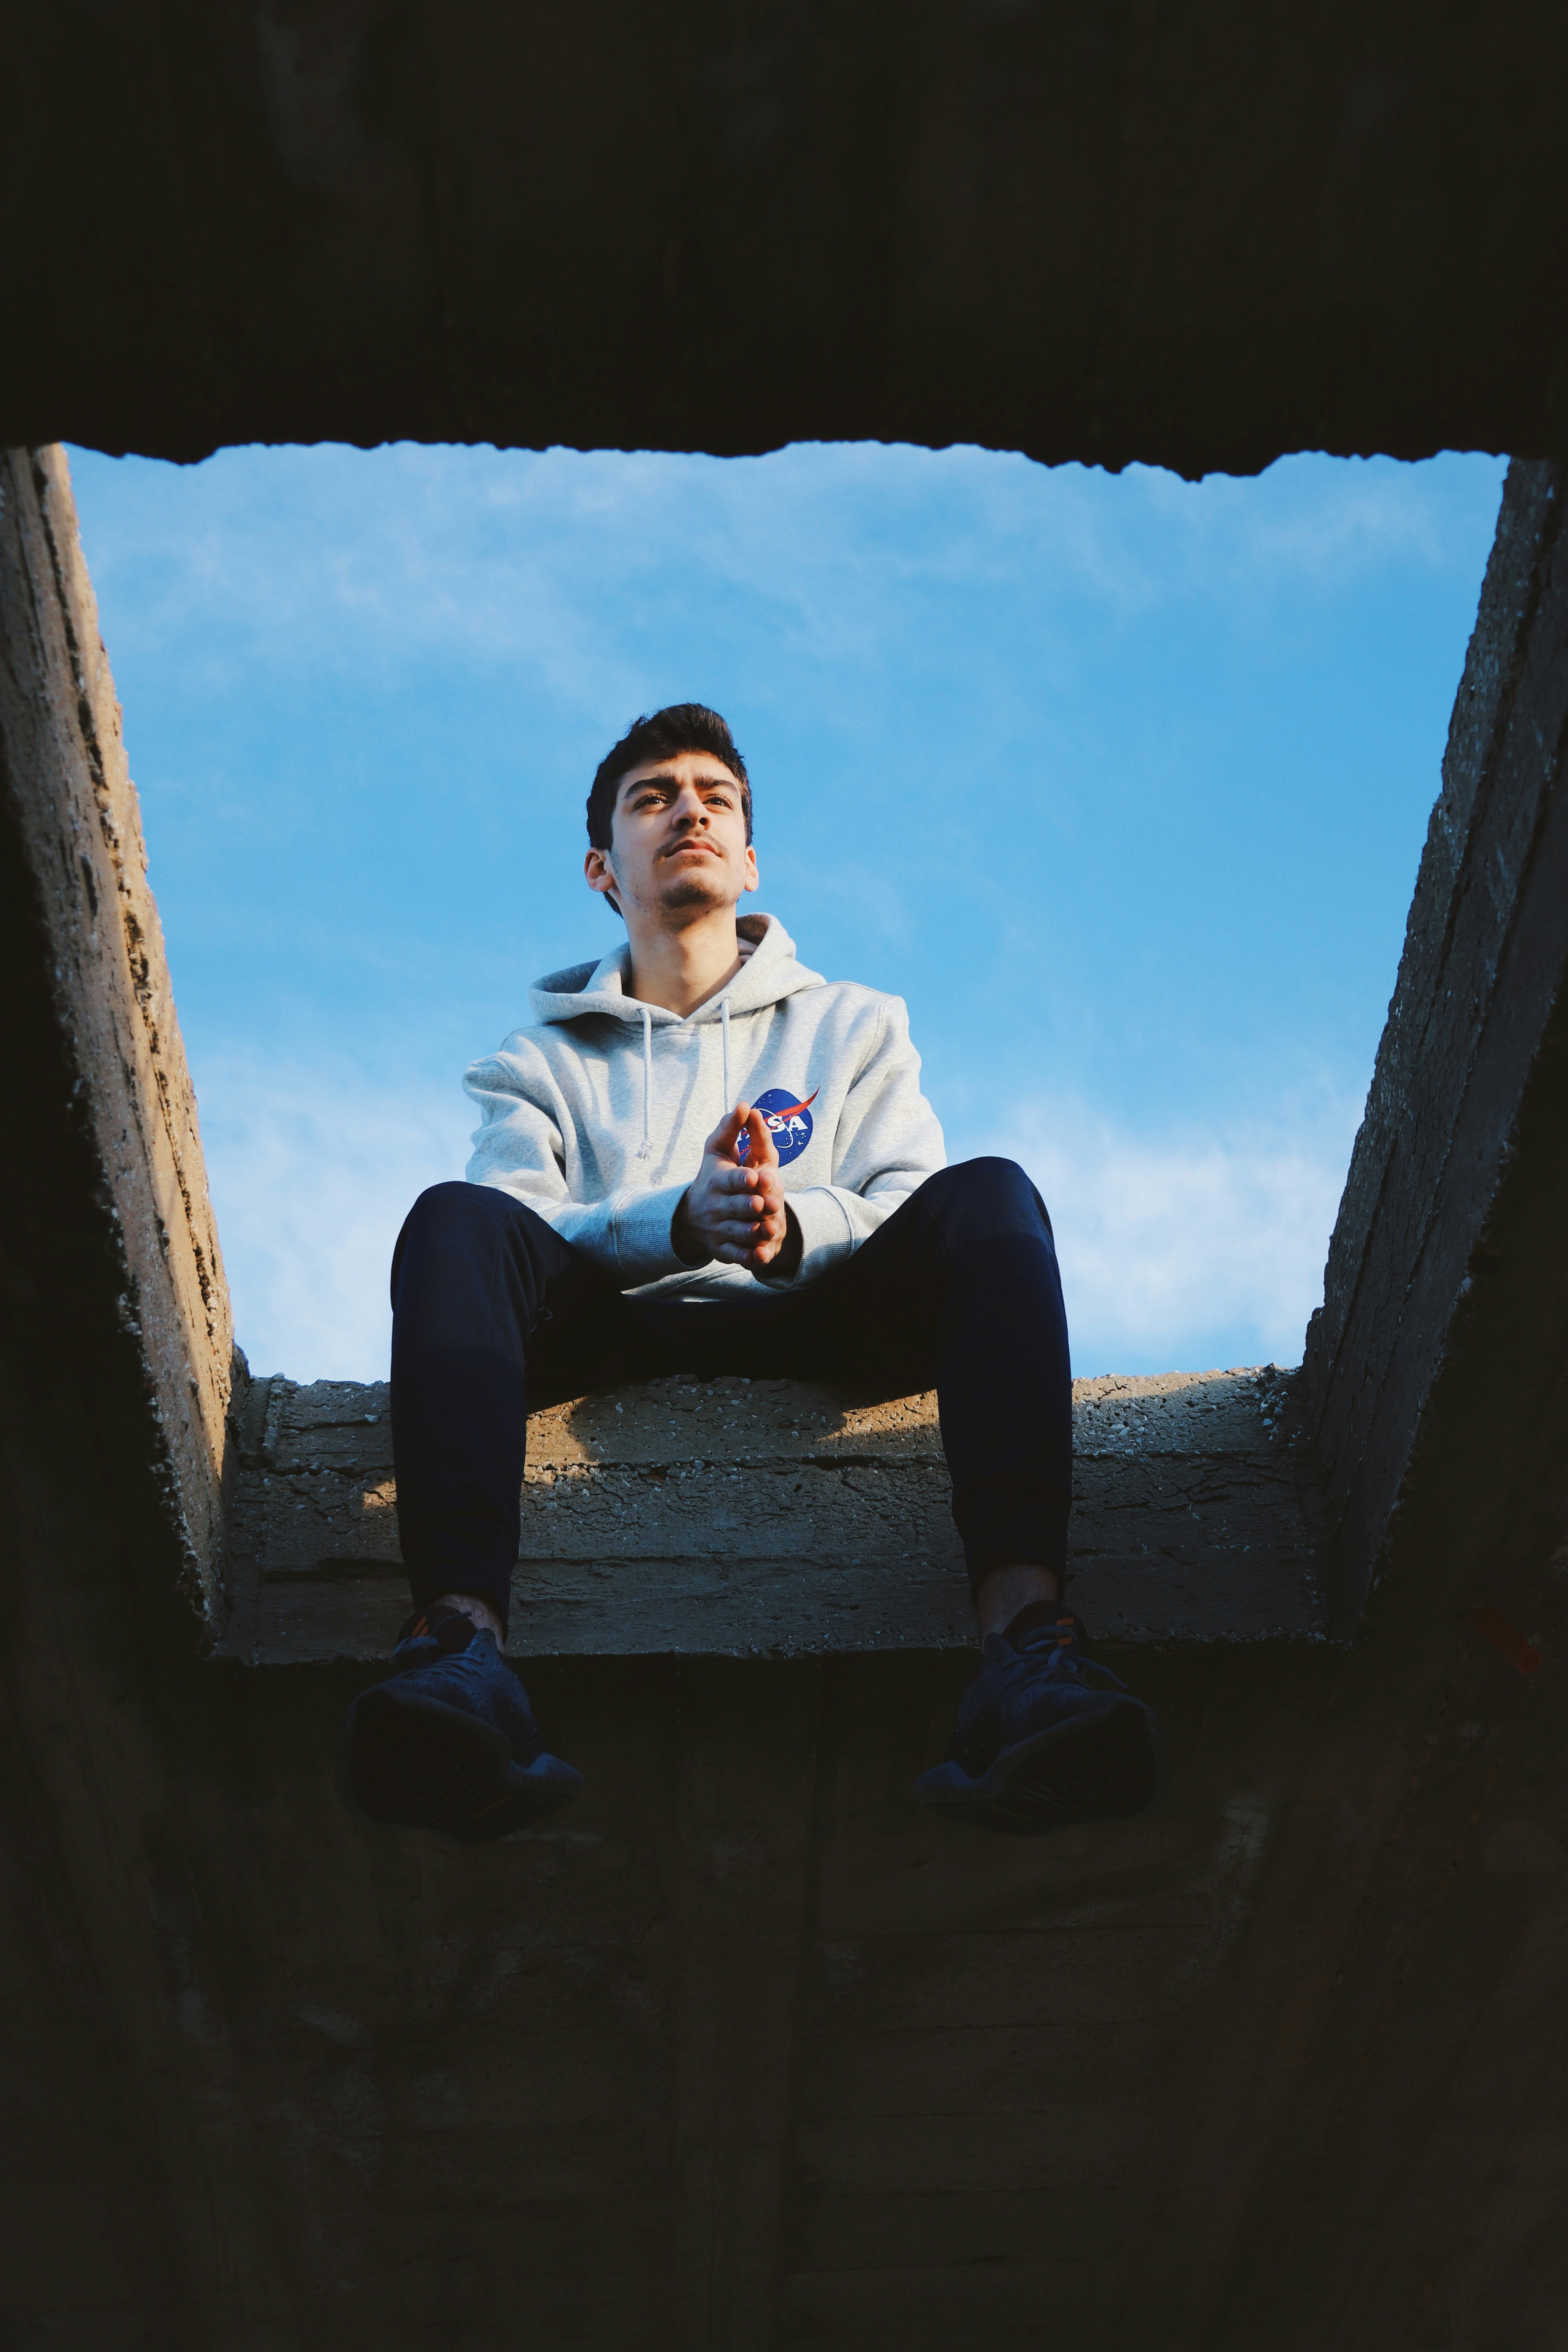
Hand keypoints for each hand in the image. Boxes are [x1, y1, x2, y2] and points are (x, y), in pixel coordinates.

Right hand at [674, 1104, 799, 1272]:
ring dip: (754, 1232)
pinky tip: (762, 1255)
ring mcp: (720, 1230)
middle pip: (737, 1208)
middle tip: (767, 1203)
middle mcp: (718, 1206)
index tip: (756, 1178)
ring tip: (770, 1227)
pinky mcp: (724, 1250)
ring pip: (739, 1233)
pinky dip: (749, 1257)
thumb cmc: (714, 1176)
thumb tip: (745, 1105)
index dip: (743, 1180)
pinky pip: (737, 1256)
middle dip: (751, 1206)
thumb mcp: (718, 1151)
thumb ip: (732, 1129)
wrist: (692, 1216)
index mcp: (718, 1181)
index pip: (731, 1180)